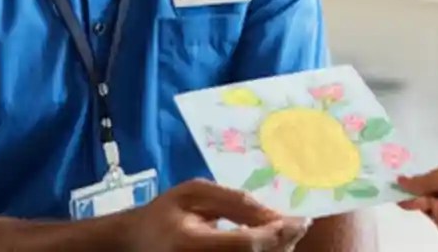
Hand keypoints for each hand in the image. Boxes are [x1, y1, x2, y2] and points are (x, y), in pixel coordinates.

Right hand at [125, 178, 309, 251]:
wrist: (135, 244)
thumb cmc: (165, 213)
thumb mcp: (195, 193)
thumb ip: (235, 202)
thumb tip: (275, 215)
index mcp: (192, 244)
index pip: (247, 245)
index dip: (279, 234)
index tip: (302, 220)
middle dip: (282, 243)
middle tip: (294, 225)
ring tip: (279, 233)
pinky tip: (263, 245)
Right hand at [396, 159, 437, 249]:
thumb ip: (423, 181)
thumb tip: (400, 180)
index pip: (429, 184)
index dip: (414, 187)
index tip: (396, 190)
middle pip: (429, 202)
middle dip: (418, 200)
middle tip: (405, 201)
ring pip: (434, 216)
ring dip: (430, 208)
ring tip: (432, 203)